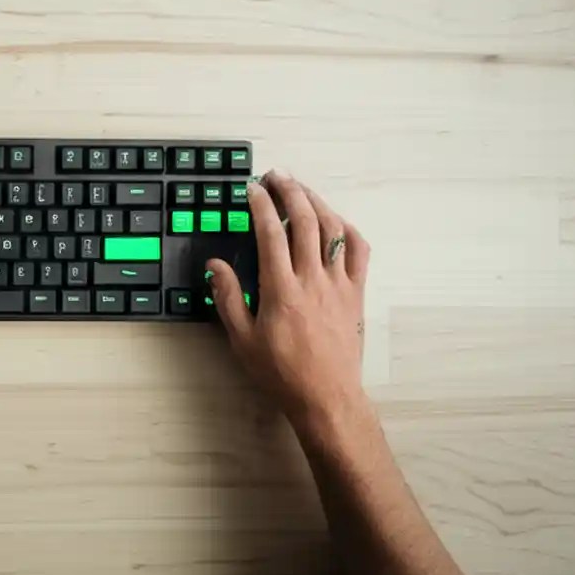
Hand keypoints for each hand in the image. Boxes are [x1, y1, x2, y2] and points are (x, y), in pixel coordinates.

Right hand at [207, 171, 370, 428]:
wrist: (327, 398)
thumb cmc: (281, 373)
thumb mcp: (242, 339)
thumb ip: (229, 298)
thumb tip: (215, 265)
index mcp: (281, 289)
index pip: (270, 233)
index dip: (261, 205)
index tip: (252, 188)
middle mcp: (312, 279)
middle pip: (304, 221)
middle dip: (289, 191)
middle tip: (275, 176)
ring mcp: (339, 284)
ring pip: (332, 230)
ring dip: (316, 202)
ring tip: (300, 189)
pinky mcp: (356, 294)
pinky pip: (359, 252)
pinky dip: (347, 230)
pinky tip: (336, 221)